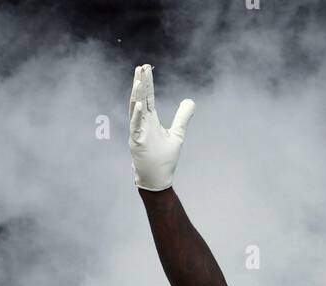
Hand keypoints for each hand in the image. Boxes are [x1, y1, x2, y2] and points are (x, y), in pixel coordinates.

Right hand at [128, 64, 194, 191]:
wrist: (157, 179)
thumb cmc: (164, 159)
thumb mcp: (177, 134)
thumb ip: (182, 117)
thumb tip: (190, 100)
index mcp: (150, 120)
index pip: (148, 96)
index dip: (148, 82)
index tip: (146, 67)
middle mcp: (142, 123)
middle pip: (140, 98)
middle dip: (141, 83)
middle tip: (141, 67)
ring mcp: (137, 132)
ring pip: (135, 109)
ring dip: (136, 95)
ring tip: (138, 80)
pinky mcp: (137, 142)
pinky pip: (136, 126)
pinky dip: (138, 116)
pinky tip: (141, 104)